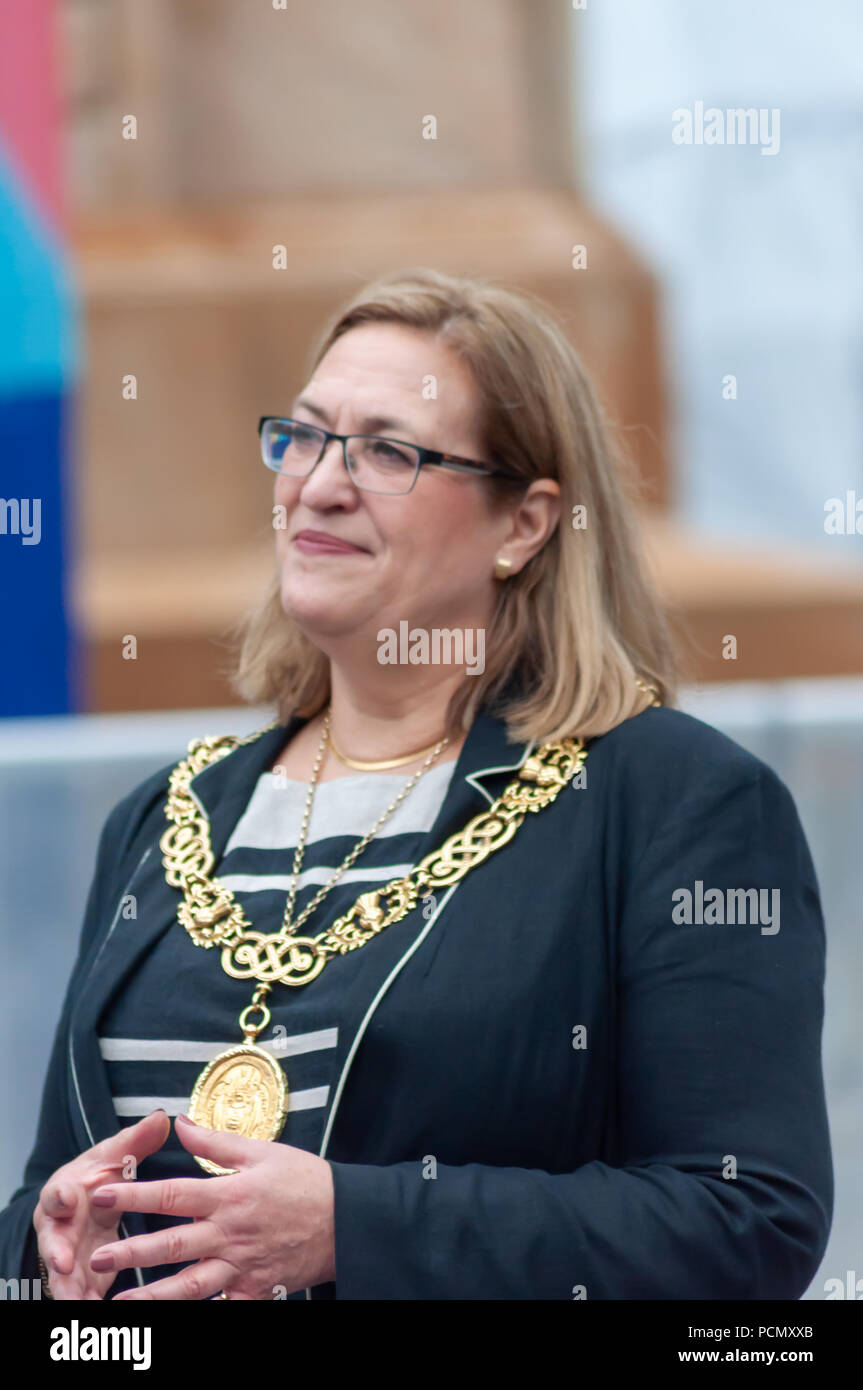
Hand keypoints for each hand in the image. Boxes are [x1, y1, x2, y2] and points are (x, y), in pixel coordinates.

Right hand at [33, 1110, 170, 1299]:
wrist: (85, 1203)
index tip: (65, 1198)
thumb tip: (160, 1115)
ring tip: (80, 1302)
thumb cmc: (97, 1176)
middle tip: (63, 1264)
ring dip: (70, 1288)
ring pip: (63, 1275)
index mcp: (66, 1191)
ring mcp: (66, 1254)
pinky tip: (99, 1314)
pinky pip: (81, 1293)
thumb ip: (135, 1142)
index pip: (58, 1192)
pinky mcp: (79, 1276)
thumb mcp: (114, 1158)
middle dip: (57, 1253)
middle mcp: (60, 1226)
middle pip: (53, 1241)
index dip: (59, 1196)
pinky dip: (88, 1302)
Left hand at [87, 1114, 335, 1299]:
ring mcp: (242, 1266)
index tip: (102, 1195)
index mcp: (229, 1195)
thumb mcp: (262, 1151)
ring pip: (190, 1285)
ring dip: (154, 1295)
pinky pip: (224, 1307)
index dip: (134, 1195)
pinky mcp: (256, 1290)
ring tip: (121, 1302)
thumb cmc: (306, 1180)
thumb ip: (215, 1141)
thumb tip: (180, 1122)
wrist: (347, 1218)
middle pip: (172, 1244)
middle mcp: (230, 1233)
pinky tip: (176, 1319)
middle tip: (98, 1256)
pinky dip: (204, 1313)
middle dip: (131, 1252)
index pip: (171, 1195)